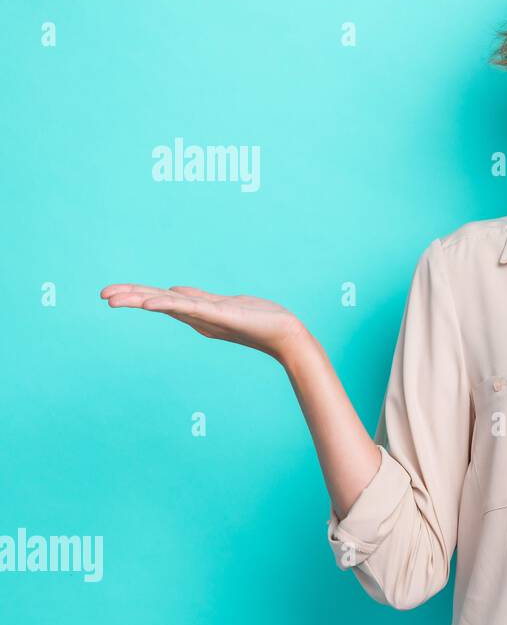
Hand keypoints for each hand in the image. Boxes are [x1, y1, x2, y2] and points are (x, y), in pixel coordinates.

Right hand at [99, 283, 308, 362]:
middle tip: (103, 295)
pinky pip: (193, 308)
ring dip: (142, 300)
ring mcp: (208, 317)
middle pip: (158, 302)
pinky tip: (153, 303)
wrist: (285, 334)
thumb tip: (173, 290)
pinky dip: (172, 305)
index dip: (136, 295)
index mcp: (196, 313)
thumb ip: (198, 299)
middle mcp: (198, 317)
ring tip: (116, 299)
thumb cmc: (258, 319)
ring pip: (170, 305)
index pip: (160, 300)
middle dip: (130, 297)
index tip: (110, 293)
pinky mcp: (222, 316)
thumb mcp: (222, 304)